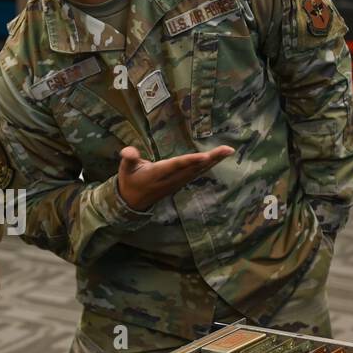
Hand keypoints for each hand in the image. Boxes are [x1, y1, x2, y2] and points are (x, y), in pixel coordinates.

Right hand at [116, 145, 234, 211]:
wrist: (132, 202)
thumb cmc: (129, 182)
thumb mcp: (125, 170)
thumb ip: (128, 159)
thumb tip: (127, 151)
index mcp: (157, 174)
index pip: (176, 166)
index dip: (190, 161)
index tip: (205, 156)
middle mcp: (171, 179)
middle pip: (193, 168)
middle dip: (211, 159)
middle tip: (228, 149)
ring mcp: (177, 183)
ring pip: (198, 171)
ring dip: (214, 161)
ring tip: (228, 151)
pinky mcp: (180, 183)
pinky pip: (197, 173)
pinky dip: (208, 166)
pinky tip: (218, 158)